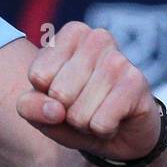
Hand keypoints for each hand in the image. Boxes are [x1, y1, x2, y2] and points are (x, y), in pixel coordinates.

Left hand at [18, 22, 161, 161]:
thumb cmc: (74, 111)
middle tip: (83, 106)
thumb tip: (54, 110)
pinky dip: (102, 130)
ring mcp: (119, 59)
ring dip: (84, 124)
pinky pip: (100, 123)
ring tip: (99, 112)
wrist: (121, 132)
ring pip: (78, 112)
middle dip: (66, 113)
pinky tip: (115, 119)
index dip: (45, 96)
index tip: (61, 92)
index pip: (38, 76)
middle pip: (59, 93)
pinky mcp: (137, 84)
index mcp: (71, 33)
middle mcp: (97, 38)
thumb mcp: (40, 110)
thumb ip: (29, 107)